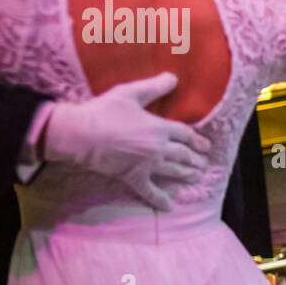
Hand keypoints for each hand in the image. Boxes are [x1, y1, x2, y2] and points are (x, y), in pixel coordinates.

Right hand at [42, 72, 210, 210]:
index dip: (198, 140)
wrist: (79, 134)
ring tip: (196, 177)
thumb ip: (153, 87)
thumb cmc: (103, 111)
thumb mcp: (130, 93)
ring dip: (187, 175)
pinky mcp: (133, 177)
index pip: (186, 134)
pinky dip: (160, 199)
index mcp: (159, 128)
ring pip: (174, 171)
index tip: (206, 146)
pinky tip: (169, 206)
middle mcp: (158, 148)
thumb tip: (174, 77)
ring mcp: (147, 165)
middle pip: (184, 155)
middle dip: (196, 159)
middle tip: (204, 164)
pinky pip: (150, 191)